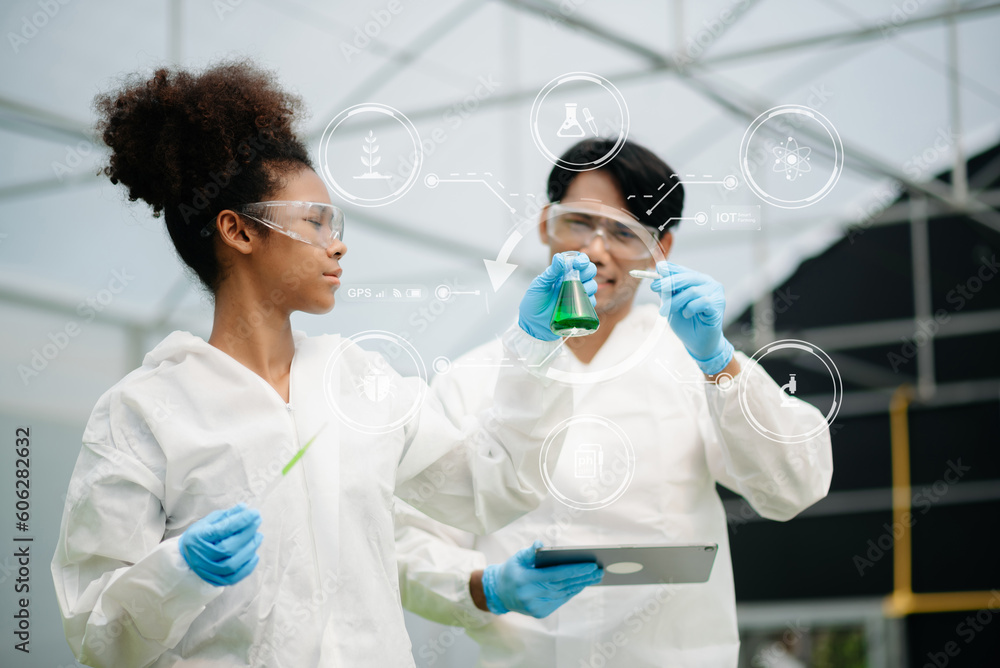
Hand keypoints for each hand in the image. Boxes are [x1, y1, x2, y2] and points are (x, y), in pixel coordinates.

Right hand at [179, 503, 262, 586]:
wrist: (187, 558)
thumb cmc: (201, 536)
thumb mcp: (208, 522)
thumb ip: (226, 516)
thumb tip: (244, 508)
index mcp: (197, 538)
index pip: (222, 530)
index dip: (240, 521)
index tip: (254, 513)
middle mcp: (201, 556)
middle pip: (228, 548)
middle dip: (247, 534)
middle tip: (257, 521)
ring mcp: (208, 571)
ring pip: (232, 564)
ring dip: (250, 549)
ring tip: (258, 536)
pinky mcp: (216, 581)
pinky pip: (235, 577)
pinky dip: (248, 566)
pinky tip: (254, 554)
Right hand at [482, 540, 602, 617]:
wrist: (499, 594)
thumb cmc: (511, 572)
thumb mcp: (517, 558)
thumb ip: (530, 551)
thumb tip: (541, 545)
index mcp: (525, 580)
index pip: (555, 574)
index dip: (574, 570)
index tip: (591, 564)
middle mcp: (531, 596)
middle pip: (563, 585)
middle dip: (583, 577)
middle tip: (599, 570)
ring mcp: (537, 607)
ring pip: (564, 593)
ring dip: (581, 584)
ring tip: (595, 576)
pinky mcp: (541, 612)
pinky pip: (561, 599)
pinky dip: (572, 591)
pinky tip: (582, 583)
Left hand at [518, 252, 597, 340]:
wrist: (533, 326)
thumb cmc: (533, 304)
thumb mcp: (539, 286)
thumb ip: (550, 272)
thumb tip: (559, 257)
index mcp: (561, 273)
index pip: (577, 261)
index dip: (581, 260)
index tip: (578, 264)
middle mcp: (571, 282)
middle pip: (589, 271)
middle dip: (588, 271)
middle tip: (579, 277)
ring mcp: (576, 295)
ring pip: (592, 285)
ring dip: (589, 286)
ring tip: (575, 292)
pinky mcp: (580, 308)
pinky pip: (591, 302)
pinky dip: (589, 301)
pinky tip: (579, 304)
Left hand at [650, 261, 733, 374]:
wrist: (699, 344)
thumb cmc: (686, 323)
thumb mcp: (672, 305)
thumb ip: (667, 292)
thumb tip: (656, 279)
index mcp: (697, 280)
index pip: (682, 270)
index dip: (669, 269)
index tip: (657, 270)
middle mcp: (708, 283)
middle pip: (687, 277)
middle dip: (668, 282)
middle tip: (654, 287)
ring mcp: (716, 293)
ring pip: (692, 291)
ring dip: (675, 301)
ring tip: (665, 311)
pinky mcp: (718, 305)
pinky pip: (702, 302)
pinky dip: (690, 308)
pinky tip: (686, 315)